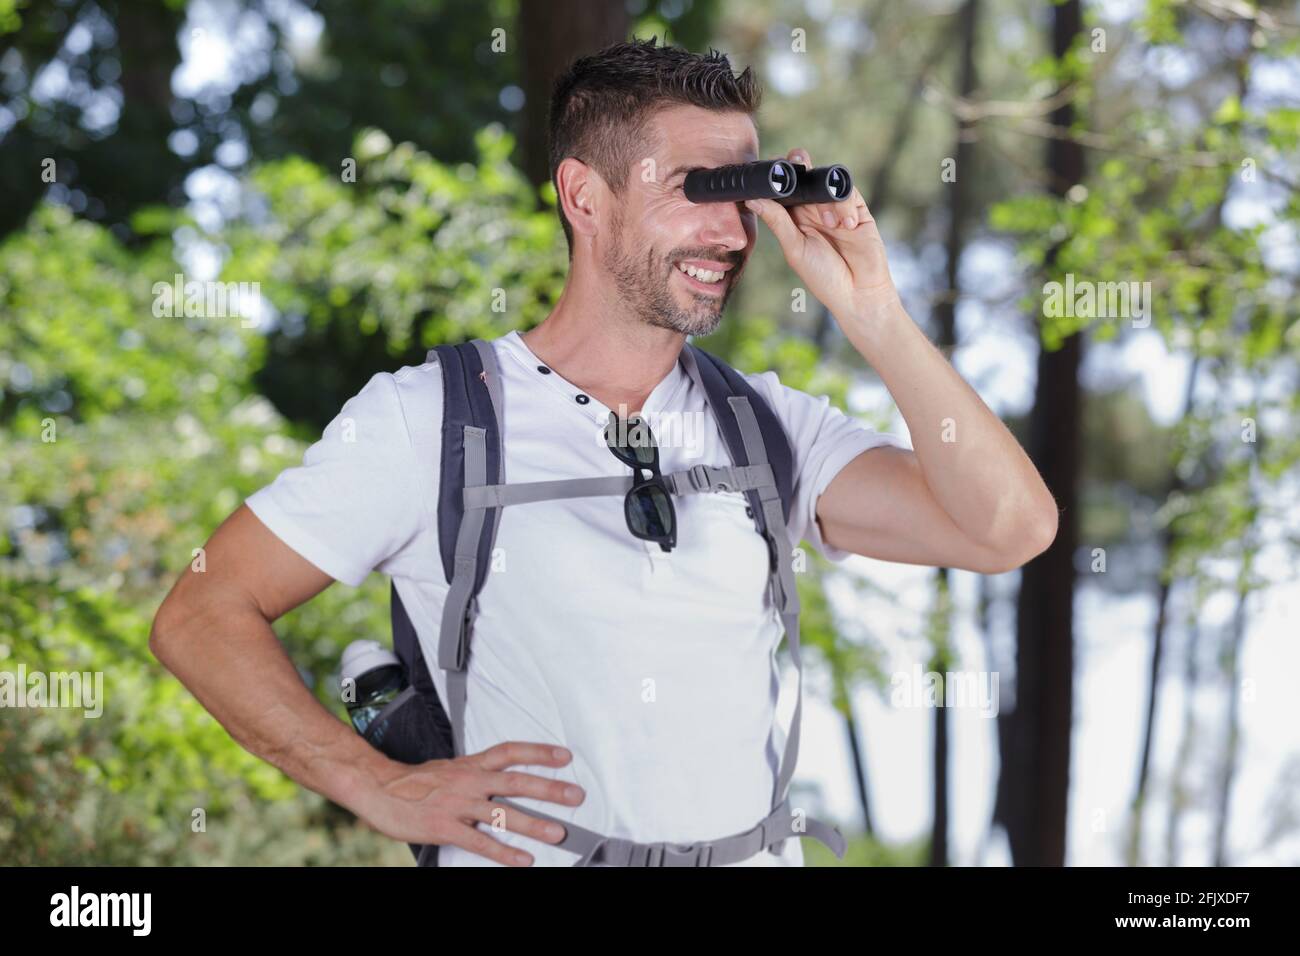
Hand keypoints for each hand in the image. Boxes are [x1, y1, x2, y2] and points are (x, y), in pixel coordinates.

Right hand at [358, 741, 583, 865]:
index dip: (539, 752)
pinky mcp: (445, 827)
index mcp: (471, 764)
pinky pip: (480, 842)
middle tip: (576, 795)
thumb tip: (501, 777)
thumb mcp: (450, 768)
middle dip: (549, 789)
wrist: (378, 788)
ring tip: (558, 833)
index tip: (565, 756)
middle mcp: (469, 781)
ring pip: (503, 813)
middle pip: (516, 782)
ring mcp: (458, 804)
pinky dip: (503, 852)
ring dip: (533, 824)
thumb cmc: (415, 781)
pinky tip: (522, 860)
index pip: (511, 752)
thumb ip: (476, 773)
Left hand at [744, 148, 899, 324]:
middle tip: (798, 161)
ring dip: (826, 198)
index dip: (776, 176)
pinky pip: (848, 194)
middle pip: (805, 176)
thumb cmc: (823, 277)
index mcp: (794, 219)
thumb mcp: (795, 249)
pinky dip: (846, 207)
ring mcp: (836, 208)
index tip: (770, 167)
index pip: (783, 190)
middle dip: (800, 164)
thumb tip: (752, 199)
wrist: (858, 293)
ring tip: (830, 225)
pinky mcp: (857, 210)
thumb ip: (778, 221)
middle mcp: (814, 210)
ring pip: (827, 182)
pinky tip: (848, 226)